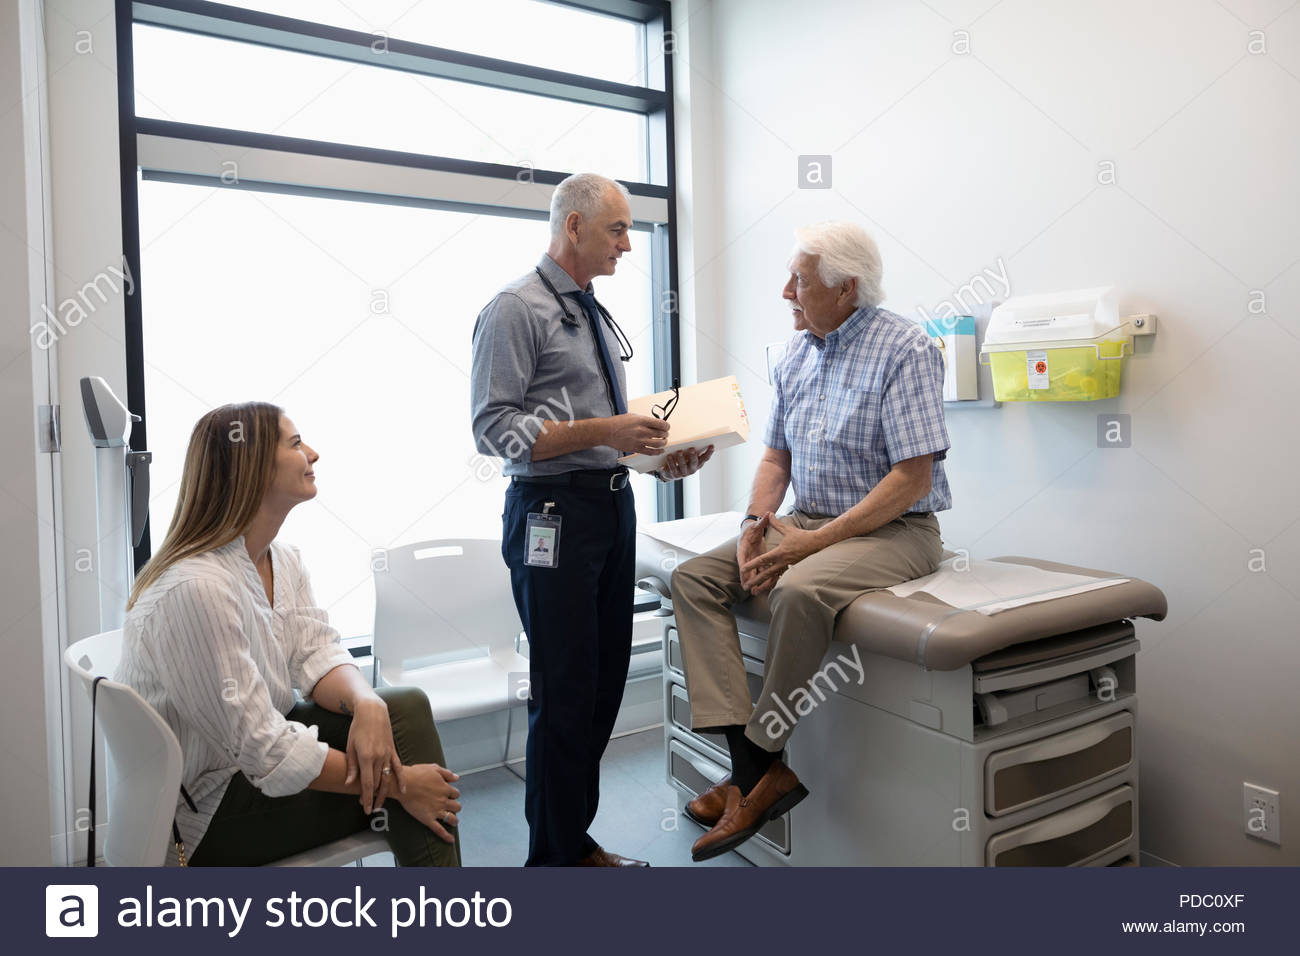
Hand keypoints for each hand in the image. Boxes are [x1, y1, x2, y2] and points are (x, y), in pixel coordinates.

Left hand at [344, 696, 403, 813]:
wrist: (372, 712)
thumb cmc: (357, 728)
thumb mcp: (350, 747)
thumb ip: (352, 766)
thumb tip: (349, 783)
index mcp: (366, 757)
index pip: (368, 783)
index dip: (367, 798)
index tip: (366, 809)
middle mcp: (379, 757)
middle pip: (378, 783)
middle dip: (374, 798)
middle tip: (371, 810)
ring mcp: (388, 754)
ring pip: (388, 778)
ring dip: (385, 793)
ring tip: (381, 805)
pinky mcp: (393, 751)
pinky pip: (398, 768)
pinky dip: (401, 779)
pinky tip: (403, 790)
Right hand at [396, 763, 462, 843]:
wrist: (401, 784)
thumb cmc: (415, 774)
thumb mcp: (433, 768)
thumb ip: (447, 773)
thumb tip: (457, 778)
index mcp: (445, 788)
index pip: (456, 793)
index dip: (453, 794)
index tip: (448, 794)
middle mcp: (443, 800)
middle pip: (457, 806)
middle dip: (454, 806)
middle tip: (449, 806)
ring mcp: (436, 810)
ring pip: (452, 818)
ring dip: (454, 819)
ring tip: (453, 820)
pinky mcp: (427, 819)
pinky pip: (439, 830)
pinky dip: (446, 836)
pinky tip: (450, 840)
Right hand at [605, 413, 670, 454]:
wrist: (607, 431)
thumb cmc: (618, 423)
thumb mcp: (633, 416)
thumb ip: (644, 420)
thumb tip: (654, 423)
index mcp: (642, 421)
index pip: (661, 424)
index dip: (666, 426)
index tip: (667, 427)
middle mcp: (642, 431)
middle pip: (661, 434)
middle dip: (665, 435)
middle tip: (665, 435)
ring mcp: (639, 441)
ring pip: (658, 444)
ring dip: (663, 443)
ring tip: (663, 442)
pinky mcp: (636, 449)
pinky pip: (650, 452)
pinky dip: (658, 452)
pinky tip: (660, 451)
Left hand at [658, 444, 713, 479]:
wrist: (671, 473)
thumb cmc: (682, 461)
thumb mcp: (689, 457)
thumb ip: (693, 450)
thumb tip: (695, 436)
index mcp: (698, 464)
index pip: (705, 458)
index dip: (709, 452)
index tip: (711, 446)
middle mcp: (692, 469)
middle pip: (694, 462)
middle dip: (693, 455)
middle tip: (691, 448)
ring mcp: (684, 472)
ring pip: (683, 465)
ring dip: (681, 458)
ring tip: (679, 451)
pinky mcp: (675, 474)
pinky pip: (673, 467)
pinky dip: (671, 461)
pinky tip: (669, 456)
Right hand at [736, 513, 769, 589]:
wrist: (751, 531)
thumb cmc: (752, 528)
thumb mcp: (756, 525)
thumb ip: (762, 522)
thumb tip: (766, 514)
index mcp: (743, 547)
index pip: (742, 556)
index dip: (743, 563)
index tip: (742, 571)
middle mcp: (746, 556)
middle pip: (745, 568)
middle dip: (746, 578)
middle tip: (746, 587)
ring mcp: (751, 560)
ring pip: (752, 573)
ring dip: (753, 582)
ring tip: (754, 592)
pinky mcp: (757, 562)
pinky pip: (759, 572)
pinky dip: (762, 579)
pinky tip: (765, 587)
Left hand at [738, 514, 823, 594]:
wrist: (817, 544)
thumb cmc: (801, 536)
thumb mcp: (787, 529)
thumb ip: (775, 523)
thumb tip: (768, 513)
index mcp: (780, 552)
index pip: (763, 560)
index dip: (752, 564)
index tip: (743, 569)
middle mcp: (783, 562)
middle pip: (766, 573)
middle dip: (755, 580)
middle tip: (745, 586)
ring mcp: (788, 567)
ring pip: (773, 579)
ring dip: (763, 586)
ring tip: (754, 592)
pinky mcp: (792, 570)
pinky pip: (780, 578)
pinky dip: (773, 584)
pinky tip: (766, 589)